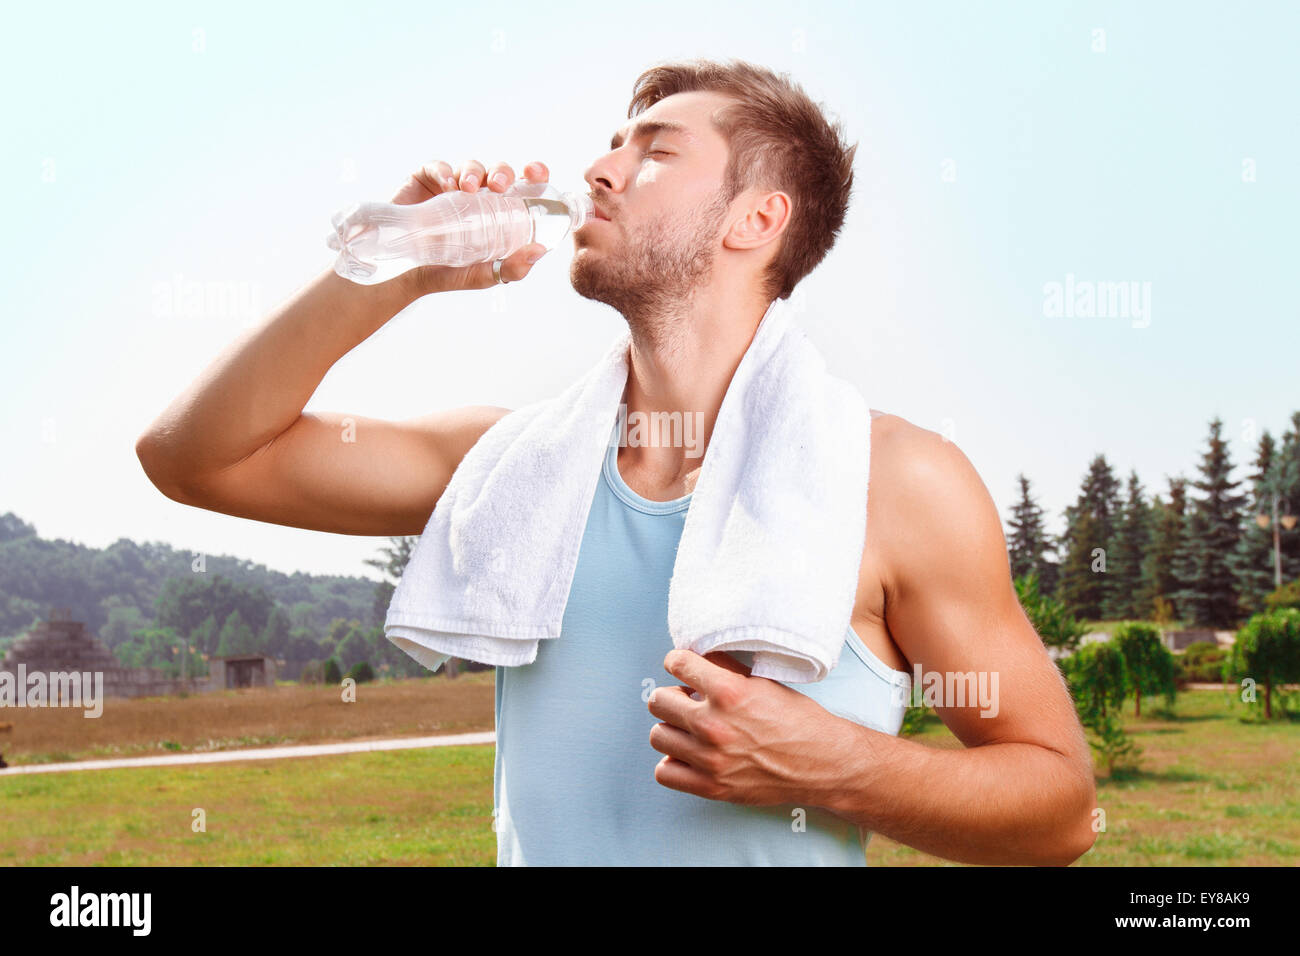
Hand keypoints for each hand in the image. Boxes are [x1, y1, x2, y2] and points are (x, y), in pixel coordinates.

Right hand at [390, 158, 551, 295]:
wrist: (405, 274)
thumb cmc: (448, 273)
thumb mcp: (484, 275)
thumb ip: (512, 268)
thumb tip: (540, 250)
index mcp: (501, 213)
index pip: (524, 187)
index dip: (534, 173)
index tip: (537, 172)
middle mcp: (480, 196)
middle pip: (499, 172)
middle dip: (502, 172)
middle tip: (498, 186)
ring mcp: (453, 186)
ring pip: (471, 167)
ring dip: (473, 172)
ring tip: (466, 188)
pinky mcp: (426, 180)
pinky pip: (438, 167)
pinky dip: (443, 172)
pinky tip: (445, 185)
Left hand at [647, 649, 852, 808]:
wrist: (823, 763)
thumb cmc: (798, 721)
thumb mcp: (764, 683)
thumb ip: (726, 671)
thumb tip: (697, 658)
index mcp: (729, 692)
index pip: (677, 663)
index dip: (677, 661)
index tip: (681, 666)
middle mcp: (714, 725)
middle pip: (658, 702)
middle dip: (672, 696)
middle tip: (686, 700)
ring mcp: (710, 759)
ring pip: (657, 735)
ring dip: (671, 728)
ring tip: (689, 729)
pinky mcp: (711, 786)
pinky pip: (665, 772)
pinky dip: (673, 763)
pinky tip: (689, 755)